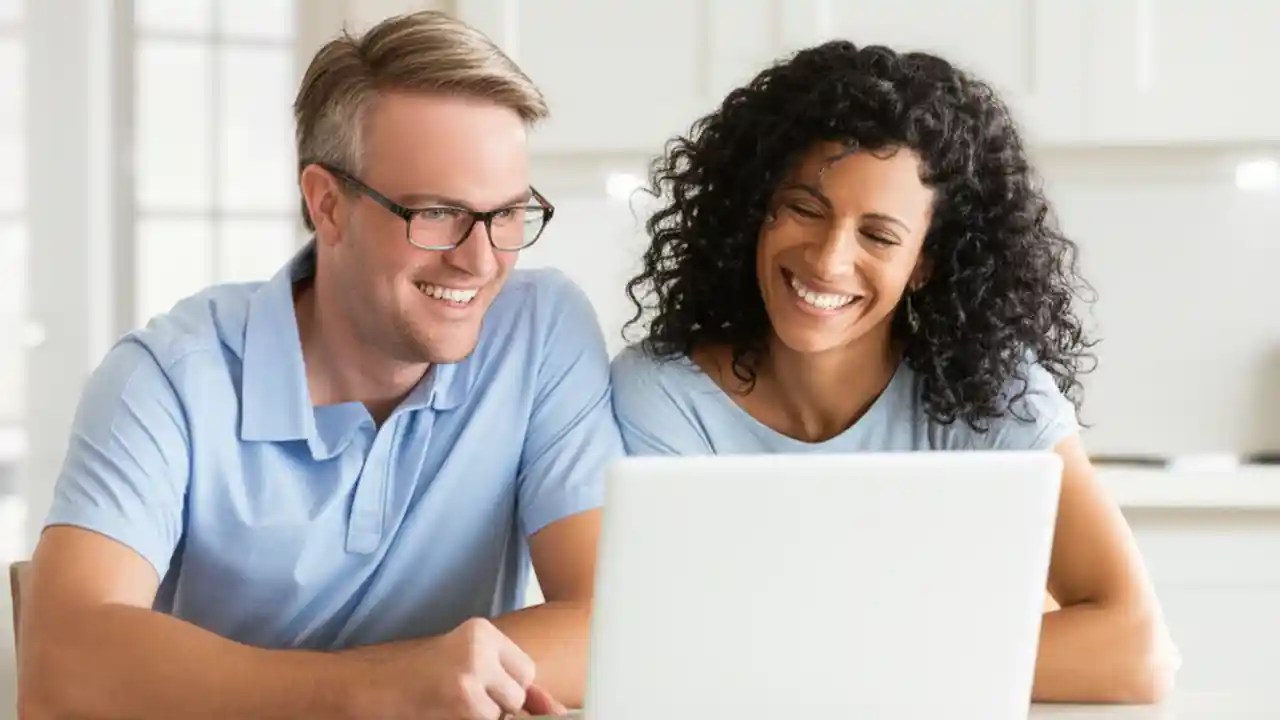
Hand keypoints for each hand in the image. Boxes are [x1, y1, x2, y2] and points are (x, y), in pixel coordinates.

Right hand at [347, 617, 564, 718]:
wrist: (369, 686)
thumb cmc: (414, 679)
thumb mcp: (465, 669)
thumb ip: (509, 683)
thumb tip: (556, 709)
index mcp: (482, 632)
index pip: (526, 671)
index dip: (507, 690)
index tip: (483, 691)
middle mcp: (480, 645)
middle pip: (518, 693)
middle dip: (496, 704)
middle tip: (457, 697)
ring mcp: (471, 670)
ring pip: (503, 712)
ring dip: (479, 715)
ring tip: (447, 703)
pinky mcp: (461, 697)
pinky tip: (440, 711)